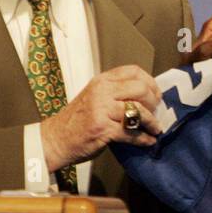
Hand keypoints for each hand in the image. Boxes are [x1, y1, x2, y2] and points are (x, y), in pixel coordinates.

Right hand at [41, 65, 162, 171]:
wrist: (55, 139)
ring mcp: (101, 109)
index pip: (134, 71)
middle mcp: (102, 91)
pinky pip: (131, 132)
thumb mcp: (95, 96)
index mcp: (102, 81)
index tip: (156, 94)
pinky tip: (148, 141)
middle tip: (156, 112)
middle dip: (153, 102)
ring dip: (152, 122)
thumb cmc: (78, 120)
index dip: (150, 82)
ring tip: (156, 128)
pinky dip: (143, 138)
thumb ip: (116, 93)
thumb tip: (147, 97)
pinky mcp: (102, 128)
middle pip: (140, 89)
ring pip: (138, 111)